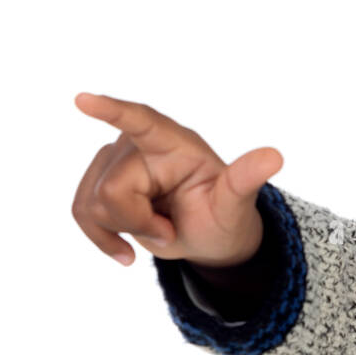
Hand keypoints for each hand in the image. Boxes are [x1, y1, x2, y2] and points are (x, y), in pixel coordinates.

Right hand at [71, 93, 282, 266]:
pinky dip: (102, 239)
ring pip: (92, 203)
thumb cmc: (224, 215)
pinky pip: (81, 212)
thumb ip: (245, 180)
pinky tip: (126, 254)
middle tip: (171, 229)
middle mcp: (141, 146)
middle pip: (112, 189)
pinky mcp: (98, 181)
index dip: (112, 111)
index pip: (141, 121)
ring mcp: (116, 161)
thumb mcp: (235, 204)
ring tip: (159, 229)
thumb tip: (274, 156)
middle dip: (138, 222)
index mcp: (175, 143)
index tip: (83, 100)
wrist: (209, 236)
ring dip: (124, 230)